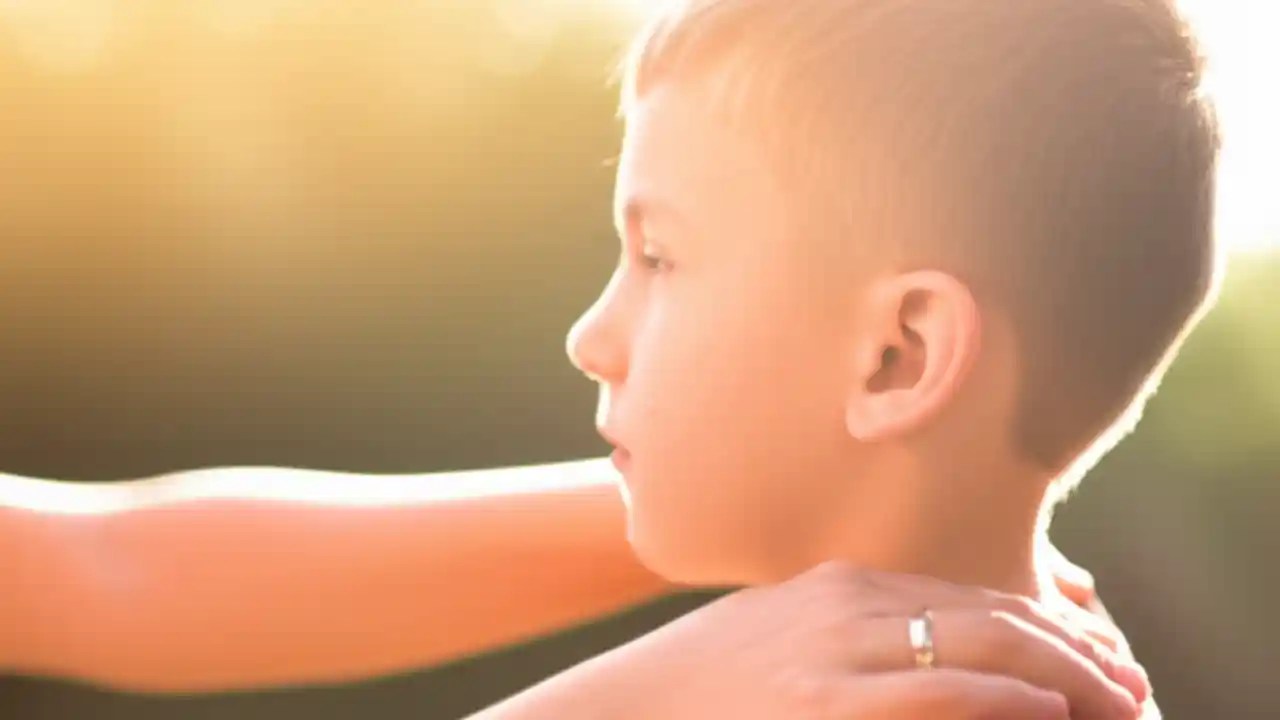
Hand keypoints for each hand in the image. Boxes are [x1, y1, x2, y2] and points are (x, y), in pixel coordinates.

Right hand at [615, 561, 1147, 719]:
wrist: (623, 711)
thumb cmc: (698, 686)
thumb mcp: (775, 636)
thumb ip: (840, 632)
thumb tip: (905, 650)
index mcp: (840, 584)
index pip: (968, 594)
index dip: (1042, 624)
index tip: (1091, 653)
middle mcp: (848, 602)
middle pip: (991, 610)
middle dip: (1072, 647)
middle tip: (1127, 680)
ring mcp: (837, 649)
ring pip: (982, 641)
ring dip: (1064, 672)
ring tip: (1118, 700)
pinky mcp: (829, 703)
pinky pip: (940, 687)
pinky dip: (1006, 693)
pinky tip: (1053, 708)